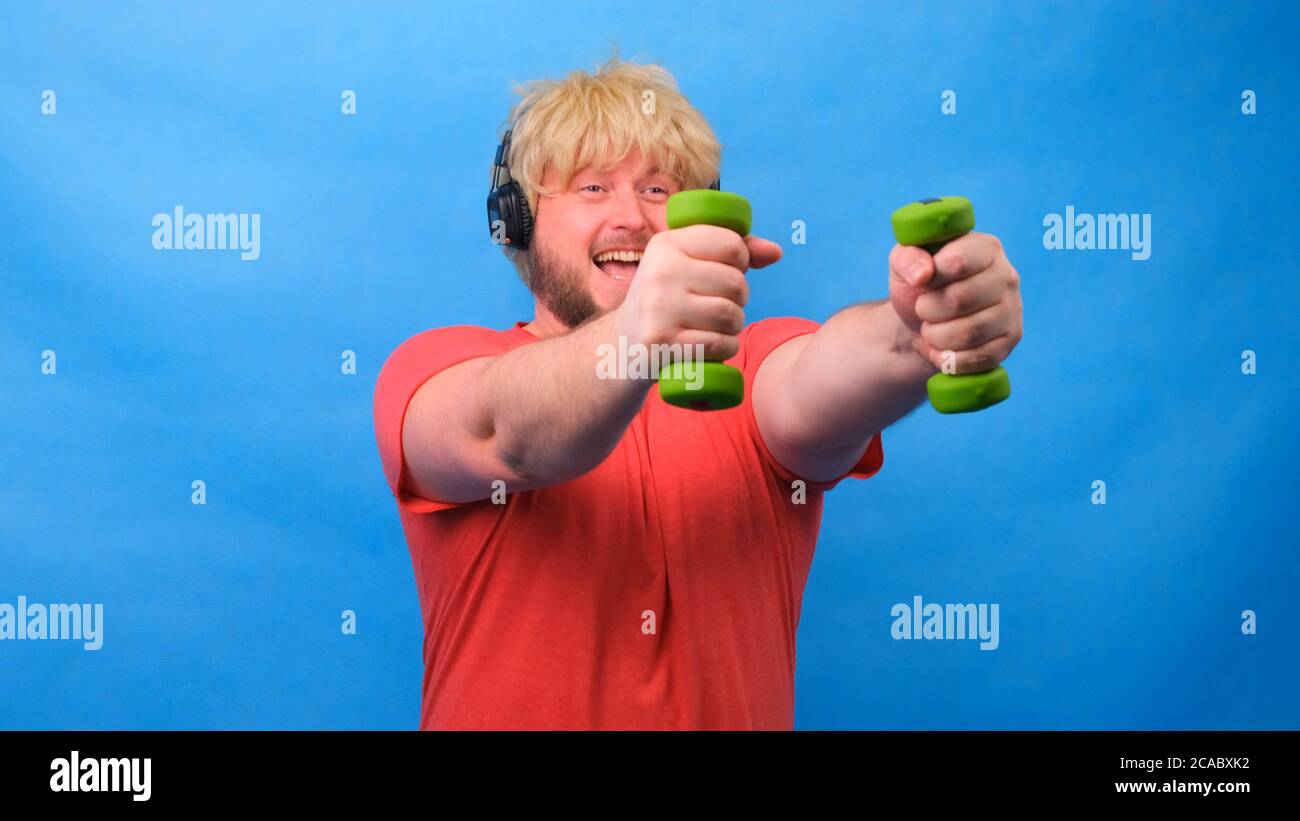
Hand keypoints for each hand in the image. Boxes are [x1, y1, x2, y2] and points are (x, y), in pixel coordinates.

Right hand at [615, 224, 781, 360]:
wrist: (624, 343)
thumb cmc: (667, 297)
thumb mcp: (689, 264)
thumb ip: (732, 251)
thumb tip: (776, 252)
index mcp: (666, 244)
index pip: (731, 244)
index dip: (741, 261)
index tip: (727, 271)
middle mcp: (660, 272)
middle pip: (736, 283)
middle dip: (739, 299)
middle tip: (719, 305)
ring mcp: (659, 309)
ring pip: (731, 315)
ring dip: (734, 326)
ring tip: (716, 326)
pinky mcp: (662, 343)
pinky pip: (719, 344)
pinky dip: (725, 348)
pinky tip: (712, 346)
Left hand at [888, 232, 1021, 373]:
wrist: (926, 319)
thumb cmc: (920, 284)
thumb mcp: (903, 263)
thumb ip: (907, 258)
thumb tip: (922, 275)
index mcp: (984, 248)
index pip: (957, 262)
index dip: (930, 278)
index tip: (921, 282)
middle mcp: (1007, 276)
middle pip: (959, 300)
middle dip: (927, 310)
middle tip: (922, 309)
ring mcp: (1012, 310)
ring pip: (968, 333)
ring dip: (935, 336)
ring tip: (928, 329)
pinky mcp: (1010, 340)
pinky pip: (976, 359)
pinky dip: (946, 359)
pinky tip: (936, 349)